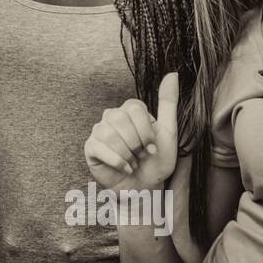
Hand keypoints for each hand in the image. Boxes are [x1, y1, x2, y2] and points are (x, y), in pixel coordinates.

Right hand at [84, 72, 179, 191]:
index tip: (152, 147)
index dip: (145, 130)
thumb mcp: (168, 133)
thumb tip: (172, 74)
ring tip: (133, 162)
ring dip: (127, 154)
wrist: (145, 188)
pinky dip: (117, 161)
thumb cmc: (157, 162)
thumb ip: (168, 103)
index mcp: (130, 110)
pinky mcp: (90, 147)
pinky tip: (125, 168)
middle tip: (142, 156)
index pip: (134, 108)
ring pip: (109, 133)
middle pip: (120, 119)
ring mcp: (99, 131)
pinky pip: (99, 147)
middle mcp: (112, 117)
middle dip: (136, 143)